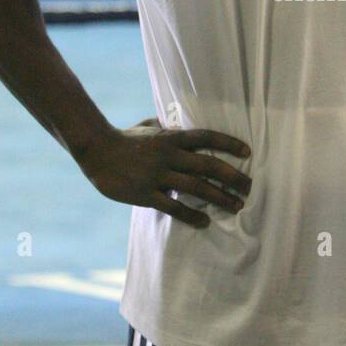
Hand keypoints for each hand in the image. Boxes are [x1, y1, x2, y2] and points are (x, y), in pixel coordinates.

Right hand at [74, 116, 251, 228]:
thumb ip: (167, 126)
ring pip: (197, 187)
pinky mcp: (145, 193)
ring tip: (236, 206)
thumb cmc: (125, 137)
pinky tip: (205, 222)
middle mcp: (169, 154)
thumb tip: (180, 123)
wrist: (96, 150)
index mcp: (171, 137)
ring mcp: (157, 174)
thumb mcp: (149, 126)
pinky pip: (174, 206)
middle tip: (249, 187)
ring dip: (220, 197)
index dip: (229, 144)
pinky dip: (191, 216)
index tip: (248, 152)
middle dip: (233, 177)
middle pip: (209, 165)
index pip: (207, 137)